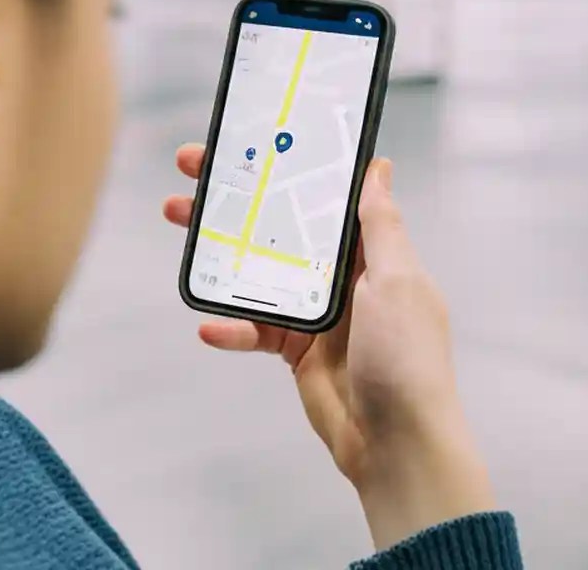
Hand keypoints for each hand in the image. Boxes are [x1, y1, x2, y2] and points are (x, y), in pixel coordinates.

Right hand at [163, 144, 495, 549]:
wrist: (398, 444)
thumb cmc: (409, 361)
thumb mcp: (398, 281)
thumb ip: (381, 226)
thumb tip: (380, 167)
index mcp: (373, 253)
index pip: (324, 197)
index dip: (287, 168)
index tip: (248, 144)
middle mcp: (343, 277)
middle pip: (281, 226)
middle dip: (236, 199)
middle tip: (192, 171)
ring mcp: (317, 314)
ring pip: (258, 271)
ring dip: (218, 251)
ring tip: (178, 224)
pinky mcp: (296, 351)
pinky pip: (254, 330)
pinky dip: (230, 328)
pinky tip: (207, 326)